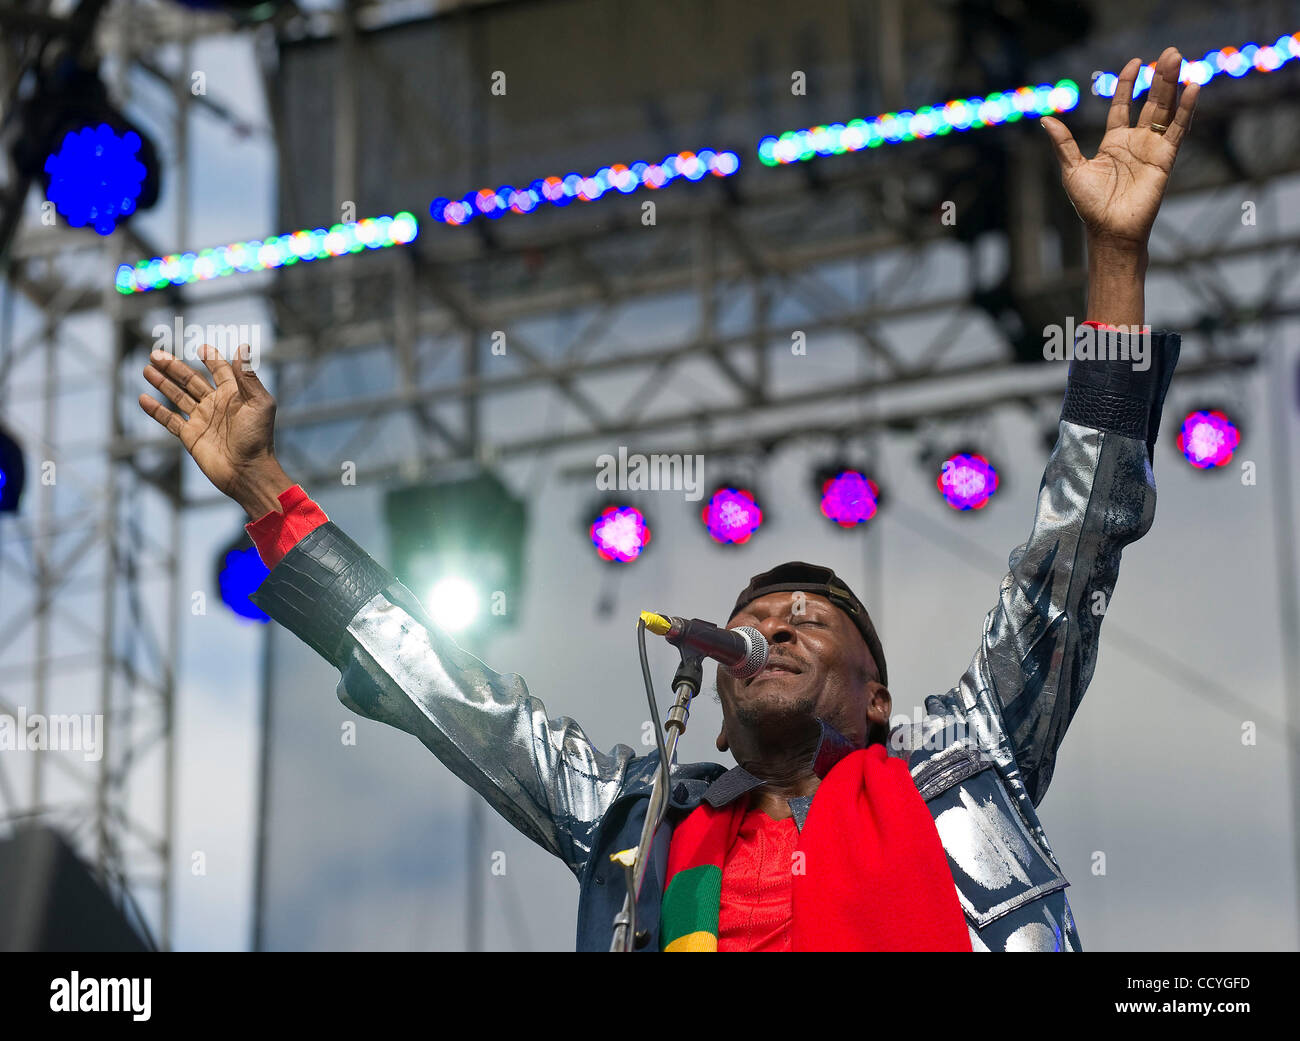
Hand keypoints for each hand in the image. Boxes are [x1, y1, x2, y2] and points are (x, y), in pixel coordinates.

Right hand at [138, 344, 292, 517]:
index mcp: (234, 395)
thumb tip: (243, 347)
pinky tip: (143, 398)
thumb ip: (248, 376)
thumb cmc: (258, 437)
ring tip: (147, 368)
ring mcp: (202, 420)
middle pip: (191, 380)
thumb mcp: (259, 403)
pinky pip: (170, 420)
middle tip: (155, 354)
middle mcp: (217, 405)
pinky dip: (156, 410)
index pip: (220, 371)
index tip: (201, 348)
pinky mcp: (190, 436)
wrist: (248, 471)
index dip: (211, 359)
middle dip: (174, 367)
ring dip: (162, 382)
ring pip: (178, 396)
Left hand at [1041, 47, 1199, 250]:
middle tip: (1169, 52)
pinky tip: (1193, 87)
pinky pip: (1179, 129)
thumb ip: (1063, 143)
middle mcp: (1136, 142)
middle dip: (1159, 77)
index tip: (1135, 62)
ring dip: (1172, 84)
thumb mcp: (1072, 169)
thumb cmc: (1090, 205)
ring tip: (1177, 58)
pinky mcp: (1166, 158)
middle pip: (1150, 101)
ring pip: (1166, 109)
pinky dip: (1186, 109)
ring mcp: (1153, 148)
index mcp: (1113, 142)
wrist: (1110, 230)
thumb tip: (1045, 119)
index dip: (1128, 84)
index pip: (1122, 105)